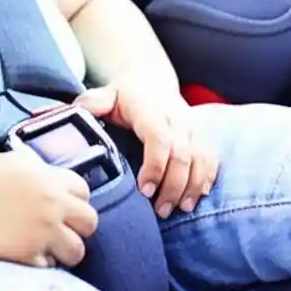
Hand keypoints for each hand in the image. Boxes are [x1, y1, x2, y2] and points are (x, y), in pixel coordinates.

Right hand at [0, 149, 98, 267]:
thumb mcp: (12, 160)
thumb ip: (39, 167)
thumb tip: (53, 175)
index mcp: (47, 179)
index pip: (83, 189)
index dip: (76, 197)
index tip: (67, 203)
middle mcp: (50, 206)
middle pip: (90, 221)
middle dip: (80, 224)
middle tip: (66, 226)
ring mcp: (41, 233)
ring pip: (77, 249)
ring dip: (67, 247)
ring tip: (53, 244)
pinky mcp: (29, 255)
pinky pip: (51, 265)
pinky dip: (44, 260)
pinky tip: (32, 251)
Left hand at [74, 75, 217, 217]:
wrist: (151, 79)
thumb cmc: (126, 94)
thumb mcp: (107, 93)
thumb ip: (94, 101)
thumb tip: (79, 110)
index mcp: (150, 110)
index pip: (159, 138)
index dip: (155, 165)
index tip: (145, 190)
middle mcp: (176, 118)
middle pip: (183, 154)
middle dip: (174, 185)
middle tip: (160, 210)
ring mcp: (191, 127)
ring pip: (201, 158)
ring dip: (193, 186)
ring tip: (181, 209)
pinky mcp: (201, 136)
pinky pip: (211, 157)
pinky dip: (207, 178)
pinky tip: (198, 197)